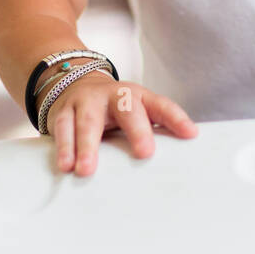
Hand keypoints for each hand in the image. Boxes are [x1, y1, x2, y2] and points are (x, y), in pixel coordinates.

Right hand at [44, 73, 197, 174]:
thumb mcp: (134, 113)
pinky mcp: (65, 110)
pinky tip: (66, 165)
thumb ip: (151, 130)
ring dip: (88, 146)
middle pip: (128, 110)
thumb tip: (175, 161)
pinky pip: (64, 128)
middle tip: (145, 153)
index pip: (162, 105)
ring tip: (86, 170)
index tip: (191, 134)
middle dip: (137, 130)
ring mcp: (89, 101)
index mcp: (139, 97)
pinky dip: (65, 147)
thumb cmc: (113, 109)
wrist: (76, 83)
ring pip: (89, 121)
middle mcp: (115, 95)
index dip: (177, 118)